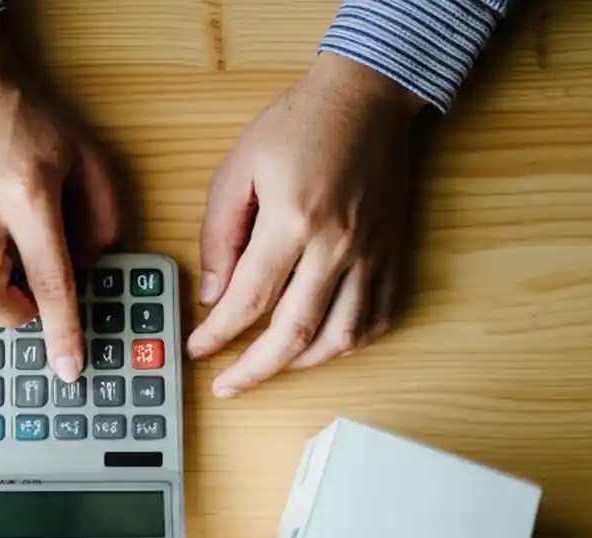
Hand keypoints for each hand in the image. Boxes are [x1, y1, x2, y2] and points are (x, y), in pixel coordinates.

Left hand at [188, 52, 426, 396]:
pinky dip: (347, 342)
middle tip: (227, 386)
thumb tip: (213, 296)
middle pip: (296, 334)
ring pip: (342, 338)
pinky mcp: (394, 254)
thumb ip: (219, 236)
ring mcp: (373, 254)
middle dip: (256, 370)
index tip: (197, 351)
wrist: (367, 98)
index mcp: (293, 221)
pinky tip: (318, 344)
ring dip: (302, 365)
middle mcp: (338, 245)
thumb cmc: (297, 126)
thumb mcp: (237, 170)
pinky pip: (377, 319)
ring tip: (269, 367)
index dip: (218, 336)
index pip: (249, 301)